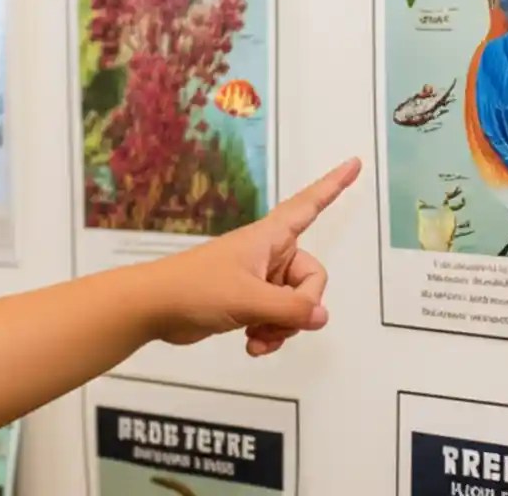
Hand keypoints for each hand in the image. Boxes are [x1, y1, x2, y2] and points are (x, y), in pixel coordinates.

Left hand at [147, 157, 361, 355]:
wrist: (153, 307)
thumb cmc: (194, 289)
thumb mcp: (249, 299)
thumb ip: (291, 309)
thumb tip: (320, 316)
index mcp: (270, 237)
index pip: (310, 205)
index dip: (333, 185)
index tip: (354, 163)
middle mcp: (269, 254)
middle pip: (311, 278)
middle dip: (300, 308)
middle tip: (276, 321)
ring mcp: (259, 278)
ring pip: (295, 304)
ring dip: (282, 326)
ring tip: (258, 337)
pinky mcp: (248, 300)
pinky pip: (277, 317)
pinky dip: (270, 332)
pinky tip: (253, 344)